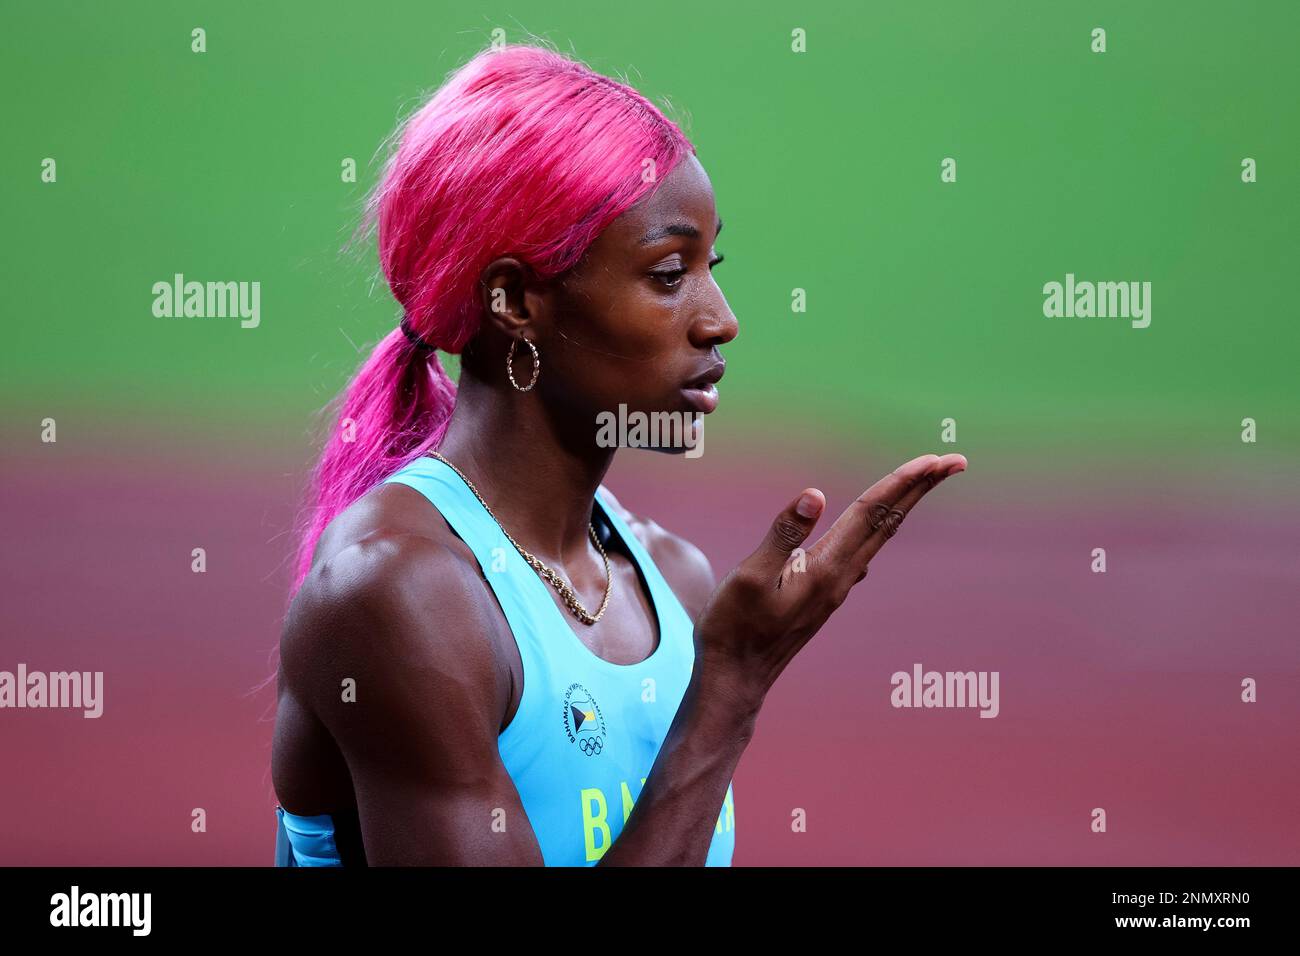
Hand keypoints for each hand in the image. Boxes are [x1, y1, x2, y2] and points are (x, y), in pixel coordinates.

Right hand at [692, 453, 966, 700]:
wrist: (736, 678)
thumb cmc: (735, 629)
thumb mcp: (750, 577)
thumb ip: (784, 534)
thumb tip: (815, 495)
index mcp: (825, 569)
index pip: (871, 514)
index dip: (901, 482)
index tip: (933, 459)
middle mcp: (840, 578)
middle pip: (888, 522)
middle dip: (921, 488)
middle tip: (955, 461)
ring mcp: (836, 588)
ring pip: (880, 536)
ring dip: (904, 504)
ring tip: (925, 480)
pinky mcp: (825, 594)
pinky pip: (864, 549)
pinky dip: (882, 525)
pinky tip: (882, 523)